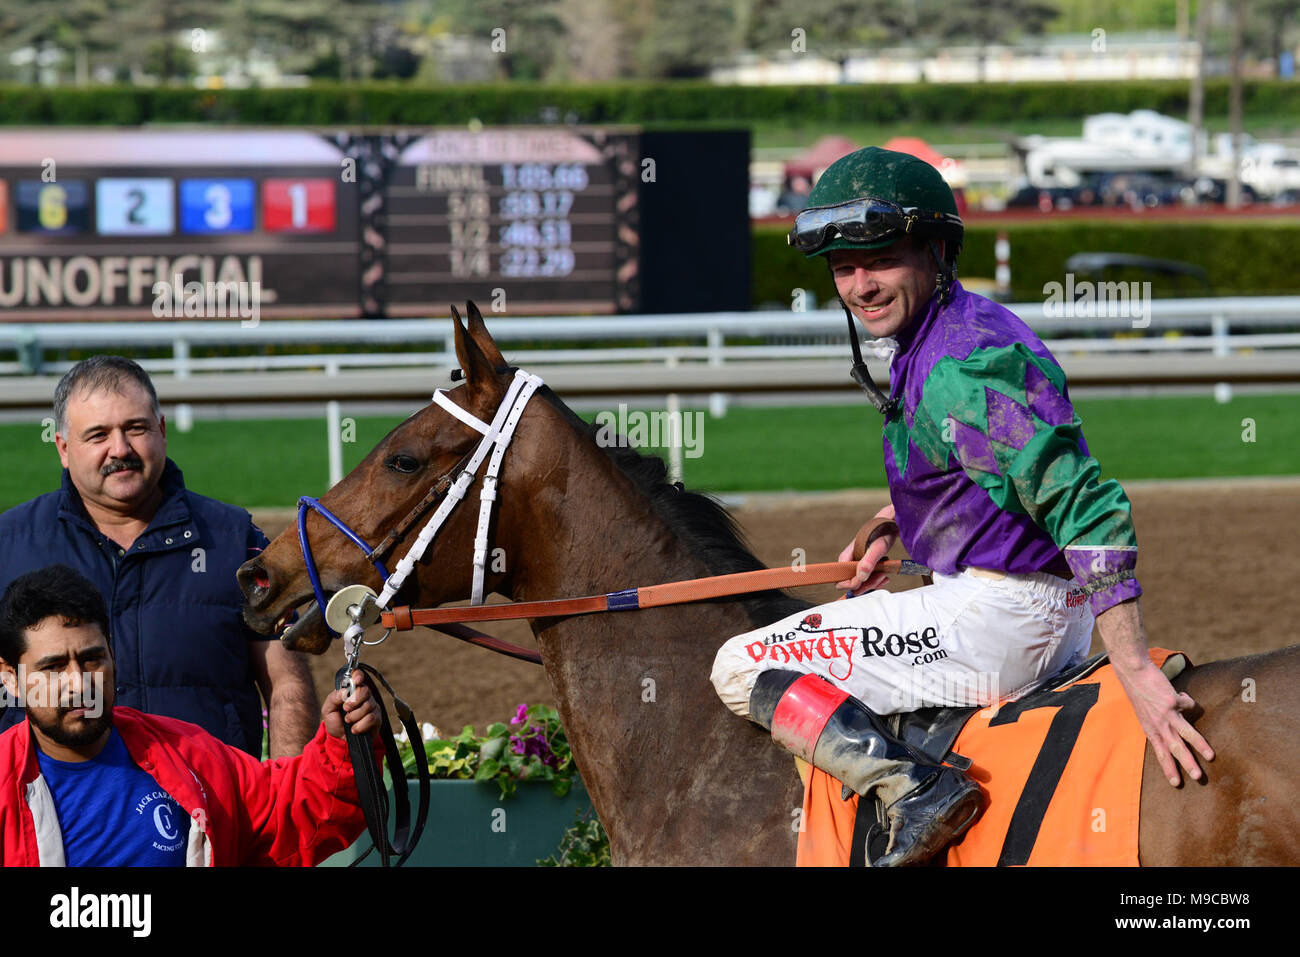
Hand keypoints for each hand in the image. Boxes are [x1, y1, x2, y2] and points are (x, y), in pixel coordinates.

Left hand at [322, 671, 380, 740]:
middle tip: (346, 709)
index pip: (358, 676)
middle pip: (365, 690)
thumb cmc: (335, 722)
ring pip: (368, 705)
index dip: (358, 676)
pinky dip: (360, 725)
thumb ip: (334, 697)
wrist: (340, 740)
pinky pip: (371, 718)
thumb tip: (345, 691)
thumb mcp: (328, 709)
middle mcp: (364, 696)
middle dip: (354, 701)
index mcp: (351, 690)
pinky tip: (354, 729)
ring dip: (355, 716)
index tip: (356, 681)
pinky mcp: (377, 718)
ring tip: (348, 721)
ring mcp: (372, 706)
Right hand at [836, 506, 897, 595]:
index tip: (864, 582)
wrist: (888, 525)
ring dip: (873, 582)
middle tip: (880, 578)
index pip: (840, 578)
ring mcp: (857, 564)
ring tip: (884, 575)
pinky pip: (867, 579)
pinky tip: (884, 576)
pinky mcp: (865, 565)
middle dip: (866, 584)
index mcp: (847, 557)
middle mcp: (850, 562)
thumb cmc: (881, 533)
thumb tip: (860, 577)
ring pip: (861, 582)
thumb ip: (868, 562)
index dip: (851, 584)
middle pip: (851, 583)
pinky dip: (876, 580)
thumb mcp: (877, 548)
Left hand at [1114, 660, 1213, 786]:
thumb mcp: (1145, 713)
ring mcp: (1165, 714)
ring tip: (1211, 756)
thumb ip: (1160, 723)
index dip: (1168, 767)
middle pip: (1174, 748)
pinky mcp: (1172, 701)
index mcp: (1150, 729)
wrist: (1133, 672)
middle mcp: (1158, 725)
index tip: (1176, 783)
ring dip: (1199, 745)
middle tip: (1198, 777)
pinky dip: (1188, 701)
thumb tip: (1177, 726)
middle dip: (1187, 764)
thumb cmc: (1140, 692)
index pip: (1160, 752)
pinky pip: (1189, 704)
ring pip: (1185, 733)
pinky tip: (1182, 696)